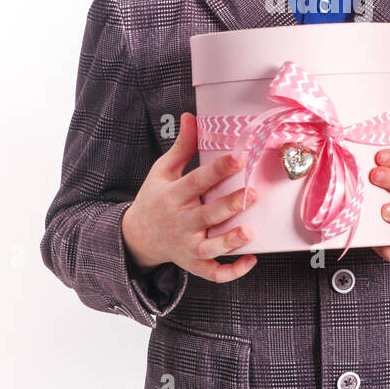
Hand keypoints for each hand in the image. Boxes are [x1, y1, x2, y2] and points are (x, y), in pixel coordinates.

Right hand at [121, 113, 259, 283]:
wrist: (137, 237)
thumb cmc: (155, 198)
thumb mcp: (162, 171)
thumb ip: (181, 146)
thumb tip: (191, 115)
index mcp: (173, 195)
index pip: (197, 181)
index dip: (218, 170)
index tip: (238, 158)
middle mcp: (180, 221)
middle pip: (207, 214)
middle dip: (229, 205)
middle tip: (252, 194)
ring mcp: (187, 245)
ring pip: (210, 247)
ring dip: (229, 241)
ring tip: (249, 233)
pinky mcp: (194, 263)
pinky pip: (213, 273)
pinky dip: (231, 271)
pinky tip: (252, 260)